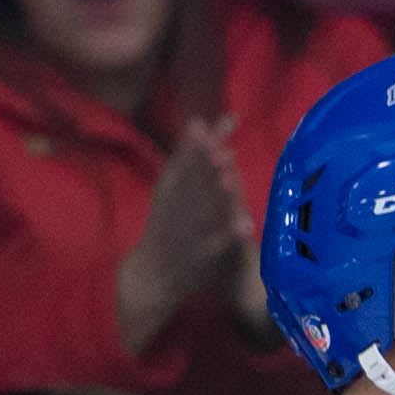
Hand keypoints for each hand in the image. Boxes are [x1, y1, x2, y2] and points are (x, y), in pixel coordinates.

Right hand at [115, 117, 251, 358]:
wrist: (149, 276)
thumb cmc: (164, 225)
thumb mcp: (169, 188)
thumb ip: (188, 155)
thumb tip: (201, 119)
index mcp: (169, 188)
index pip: (184, 161)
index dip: (199, 143)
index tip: (215, 124)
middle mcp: (177, 208)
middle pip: (193, 184)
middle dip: (207, 167)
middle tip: (223, 151)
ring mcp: (189, 232)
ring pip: (205, 212)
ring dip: (217, 197)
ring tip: (229, 181)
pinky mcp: (201, 256)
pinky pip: (217, 245)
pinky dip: (230, 235)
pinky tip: (246, 226)